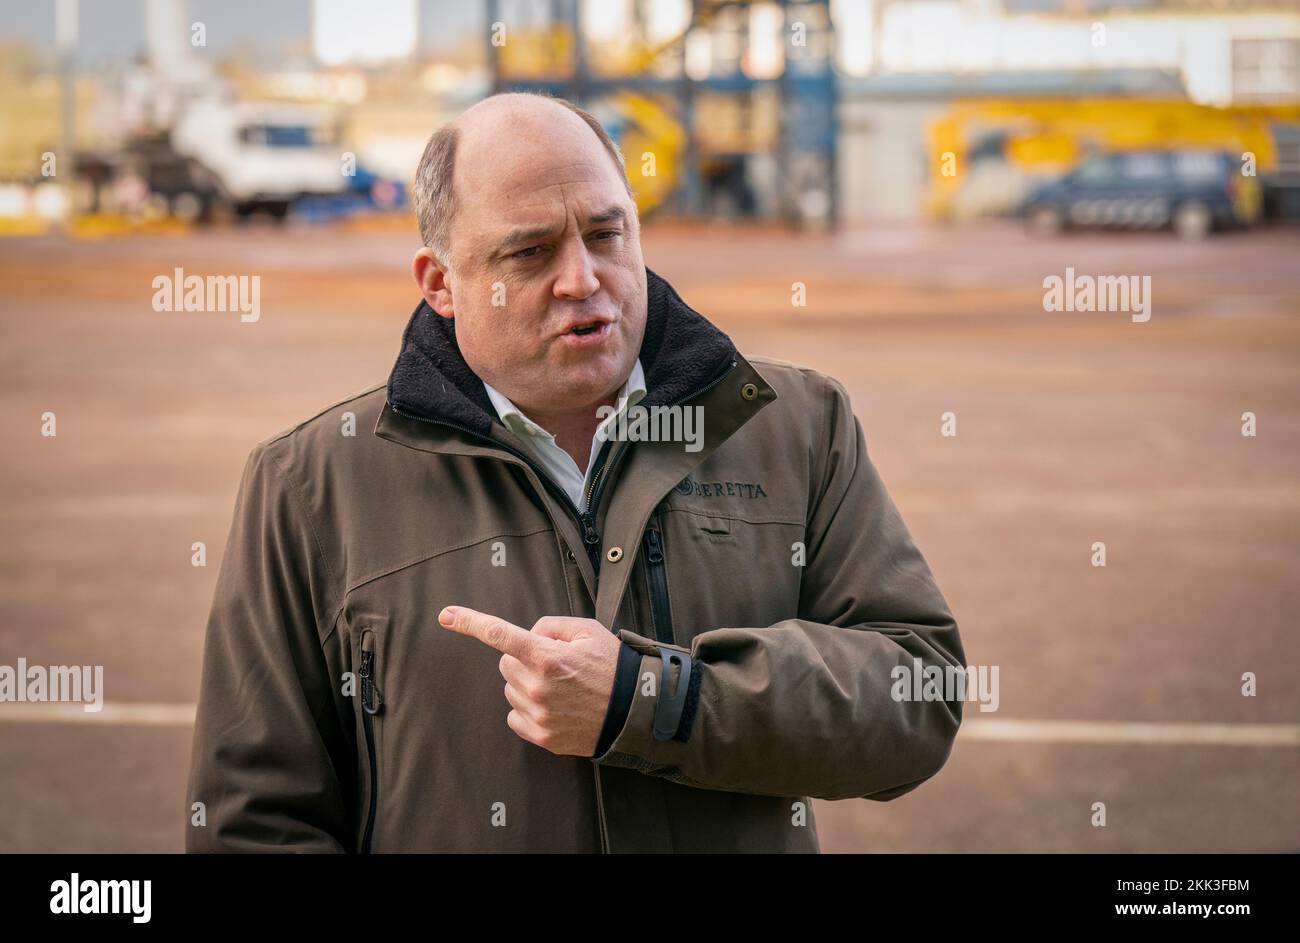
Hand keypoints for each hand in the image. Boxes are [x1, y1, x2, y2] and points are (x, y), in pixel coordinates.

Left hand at [438, 606, 621, 755]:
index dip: (470, 622)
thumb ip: (551, 626)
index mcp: (547, 656)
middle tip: (553, 664)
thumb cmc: (612, 667)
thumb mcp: (588, 631)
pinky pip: (515, 715)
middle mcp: (537, 686)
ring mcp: (538, 714)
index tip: (446, 616)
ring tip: (561, 688)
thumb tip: (527, 635)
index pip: (500, 634)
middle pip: (506, 664)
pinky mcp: (542, 736)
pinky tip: (554, 706)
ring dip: (527, 684)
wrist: (634, 711)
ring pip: (510, 689)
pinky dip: (528, 708)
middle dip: (522, 659)